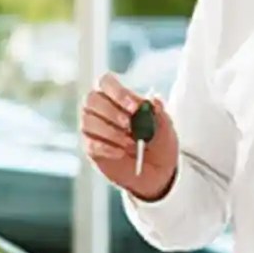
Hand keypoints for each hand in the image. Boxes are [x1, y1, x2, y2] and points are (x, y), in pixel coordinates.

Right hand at [79, 73, 179, 200]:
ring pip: (88, 121)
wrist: (157, 171)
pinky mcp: (91, 148)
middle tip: (130, 126)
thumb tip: (155, 100)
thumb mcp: (165, 127)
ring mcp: (93, 129)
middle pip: (92, 99)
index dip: (118, 92)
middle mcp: (101, 109)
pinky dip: (106, 148)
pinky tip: (120, 153)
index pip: (106, 82)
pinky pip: (91, 143)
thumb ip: (160, 113)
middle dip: (111, 112)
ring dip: (110, 132)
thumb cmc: (158, 142)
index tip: (135, 108)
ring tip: (130, 143)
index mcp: (118, 97)